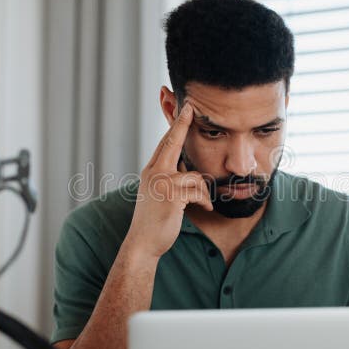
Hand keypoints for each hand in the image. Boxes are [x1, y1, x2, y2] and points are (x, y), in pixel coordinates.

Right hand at [124, 103, 211, 258]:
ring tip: (203, 203)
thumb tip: (187, 169)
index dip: (175, 124)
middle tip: (192, 107)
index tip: (184, 107)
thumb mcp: (159, 194)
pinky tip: (205, 209)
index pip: (165, 142)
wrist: (143, 242)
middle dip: (182, 123)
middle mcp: (154, 172)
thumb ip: (169, 178)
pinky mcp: (172, 195)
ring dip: (203, 191)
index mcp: (151, 170)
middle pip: (172, 142)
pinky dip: (205, 201)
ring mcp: (162, 182)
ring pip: (195, 175)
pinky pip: (198, 191)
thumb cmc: (155, 220)